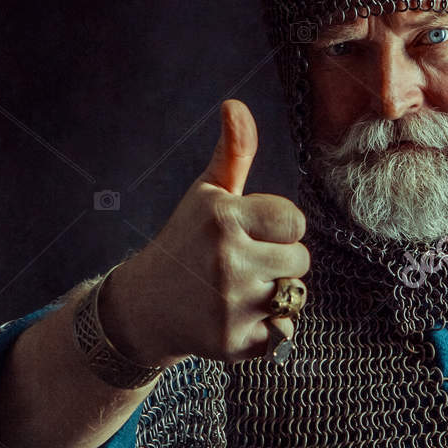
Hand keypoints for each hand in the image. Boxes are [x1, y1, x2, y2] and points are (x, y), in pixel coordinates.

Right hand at [102, 99, 309, 365]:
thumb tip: (235, 105)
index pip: (295, 221)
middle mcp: (226, 260)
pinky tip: (237, 316)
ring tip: (239, 289)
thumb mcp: (206, 196)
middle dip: (278, 260)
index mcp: (222, 218)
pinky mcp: (234, 342)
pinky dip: (268, 327)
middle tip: (242, 264)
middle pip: (301, 259)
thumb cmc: (186, 242)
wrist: (147, 307)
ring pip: (295, 294)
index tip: (250, 233)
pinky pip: (284, 330)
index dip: (277, 228)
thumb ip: (233, 153)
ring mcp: (230, 304)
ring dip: (276, 293)